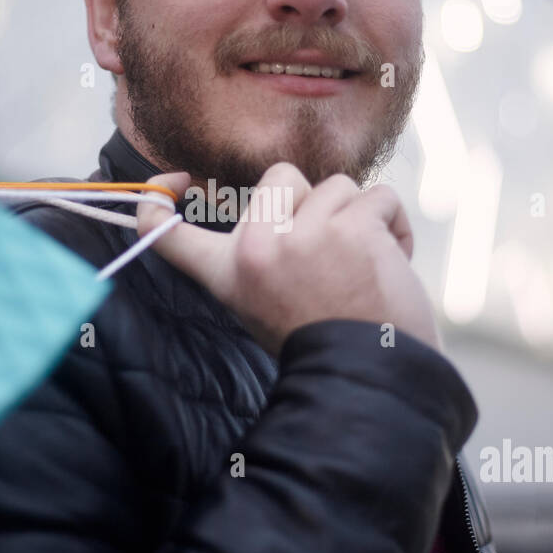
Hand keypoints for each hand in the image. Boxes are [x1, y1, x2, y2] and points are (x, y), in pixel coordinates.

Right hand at [136, 164, 442, 356]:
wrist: (369, 377)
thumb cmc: (324, 343)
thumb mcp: (264, 307)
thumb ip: (259, 258)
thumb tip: (274, 208)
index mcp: (229, 273)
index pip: (170, 236)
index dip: (157, 204)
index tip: (169, 183)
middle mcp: (258, 248)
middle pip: (281, 176)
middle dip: (312, 198)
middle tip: (326, 245)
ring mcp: (306, 234)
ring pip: (338, 185)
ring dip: (359, 216)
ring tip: (365, 263)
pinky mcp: (354, 228)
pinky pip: (381, 197)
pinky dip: (395, 224)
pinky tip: (394, 259)